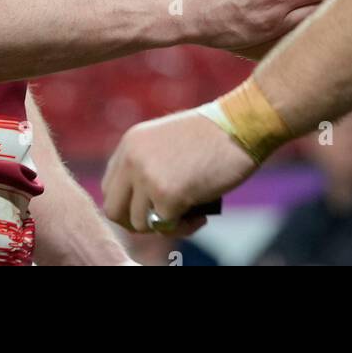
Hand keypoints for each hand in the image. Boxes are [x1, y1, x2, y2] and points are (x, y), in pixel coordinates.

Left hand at [103, 110, 256, 233]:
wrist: (240, 125)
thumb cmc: (213, 135)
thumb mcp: (166, 142)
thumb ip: (148, 166)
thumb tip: (144, 207)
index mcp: (130, 144)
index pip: (111, 187)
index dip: (130, 204)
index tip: (152, 208)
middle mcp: (132, 159)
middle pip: (114, 210)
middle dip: (138, 222)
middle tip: (163, 221)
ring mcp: (147, 177)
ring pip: (139, 224)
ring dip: (163, 226)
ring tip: (189, 215)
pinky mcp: (167, 195)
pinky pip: (167, 227)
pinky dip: (184, 227)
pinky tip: (202, 215)